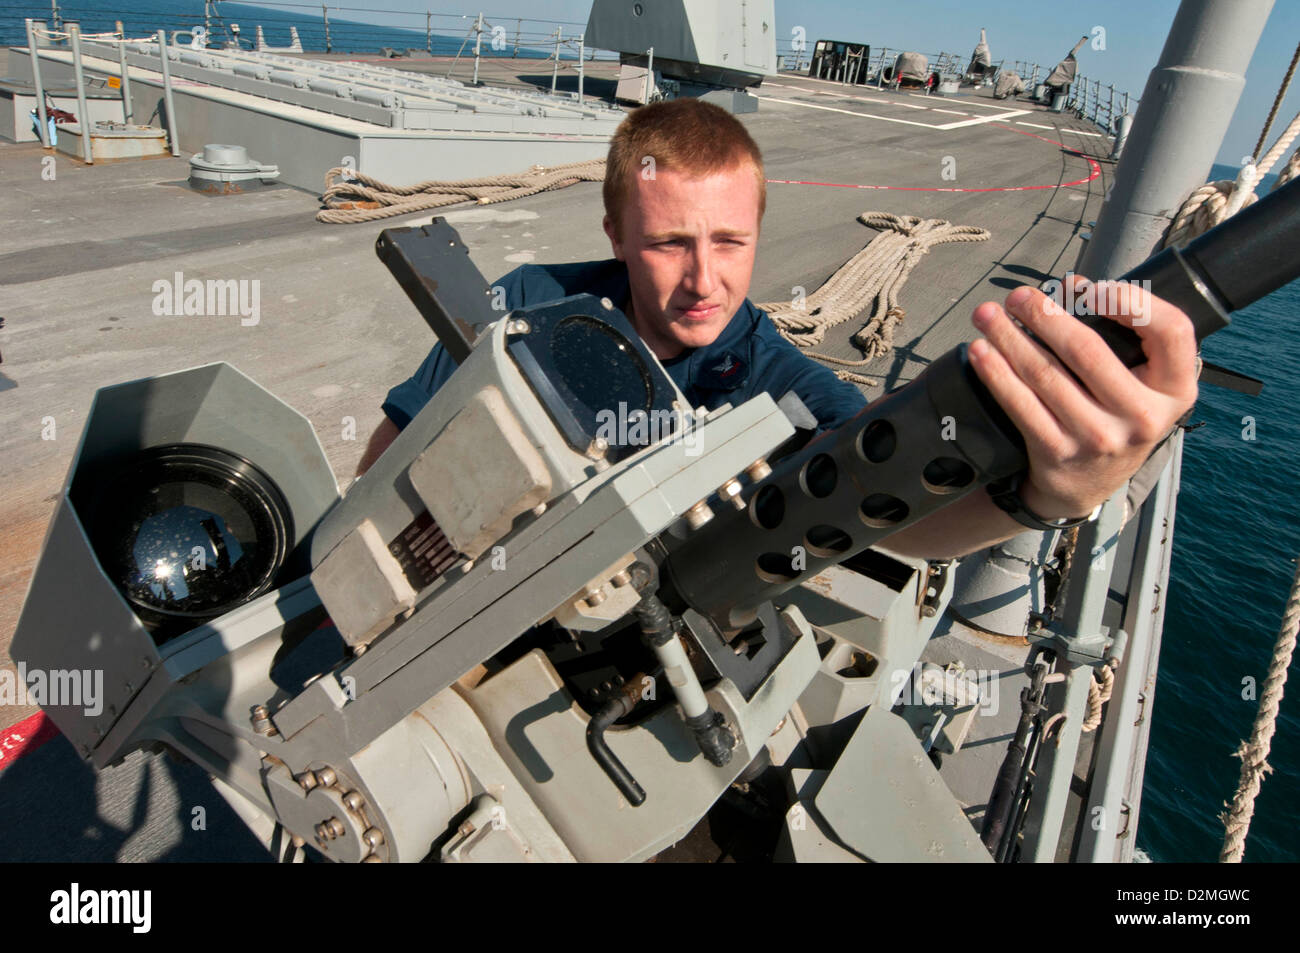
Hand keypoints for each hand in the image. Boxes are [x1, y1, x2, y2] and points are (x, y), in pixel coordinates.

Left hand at [966, 275, 1198, 518]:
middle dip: (1044, 314)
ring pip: (1045, 374)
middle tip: (1017, 296)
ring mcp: (1098, 438)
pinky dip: (996, 373)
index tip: (1087, 286)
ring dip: (1009, 337)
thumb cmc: (1113, 415)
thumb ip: (1121, 338)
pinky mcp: (1058, 452)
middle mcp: (1141, 416)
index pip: (1171, 330)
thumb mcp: (1141, 385)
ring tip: (987, 314)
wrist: (1087, 485)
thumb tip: (1070, 288)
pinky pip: (1020, 404)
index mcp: (1174, 389)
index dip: (1129, 300)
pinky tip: (980, 351)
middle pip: (1087, 350)